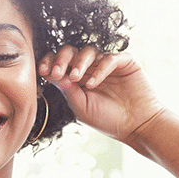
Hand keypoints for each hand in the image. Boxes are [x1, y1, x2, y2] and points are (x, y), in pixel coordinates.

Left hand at [39, 45, 165, 143]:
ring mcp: (107, 64)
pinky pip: (109, 58)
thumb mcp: (80, 106)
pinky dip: (99, 69)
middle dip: (61, 59)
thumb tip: (49, 72)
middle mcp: (91, 68)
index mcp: (77, 78)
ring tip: (75, 78)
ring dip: (78, 63)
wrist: (136, 126)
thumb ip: (66, 88)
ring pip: (88, 51)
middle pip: (71, 52)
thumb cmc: (107, 119)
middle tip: (57, 72)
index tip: (43, 70)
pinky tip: (93, 84)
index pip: (60, 63)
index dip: (50, 62)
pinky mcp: (125, 62)